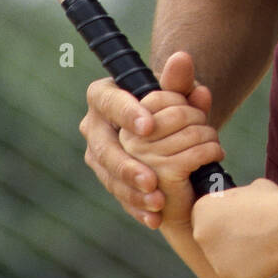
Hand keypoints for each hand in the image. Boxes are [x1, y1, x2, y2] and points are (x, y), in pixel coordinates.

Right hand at [80, 50, 213, 227]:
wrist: (168, 127)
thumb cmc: (171, 102)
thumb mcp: (178, 91)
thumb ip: (180, 79)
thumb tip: (183, 59)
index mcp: (104, 96)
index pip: (109, 101)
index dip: (127, 113)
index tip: (150, 127)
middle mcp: (95, 126)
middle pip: (104, 148)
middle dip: (127, 166)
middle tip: (151, 179)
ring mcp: (99, 156)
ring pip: (109, 177)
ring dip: (132, 192)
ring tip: (157, 202)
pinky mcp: (109, 179)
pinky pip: (120, 196)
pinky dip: (137, 208)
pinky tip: (154, 218)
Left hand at [192, 178, 277, 277]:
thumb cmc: (271, 204)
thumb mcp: (253, 188)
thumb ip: (240, 196)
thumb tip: (245, 200)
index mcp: (203, 208)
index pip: (203, 215)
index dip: (220, 217)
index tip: (236, 218)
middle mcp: (201, 233)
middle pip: (209, 237)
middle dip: (224, 236)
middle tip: (246, 233)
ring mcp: (212, 256)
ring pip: (220, 256)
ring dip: (234, 253)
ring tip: (258, 244)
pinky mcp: (225, 273)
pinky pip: (233, 270)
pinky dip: (244, 266)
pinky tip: (260, 256)